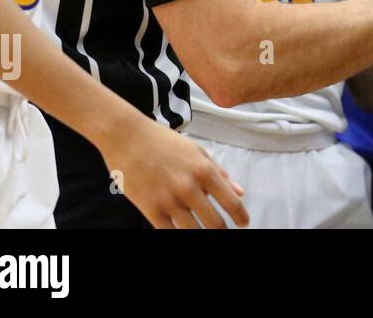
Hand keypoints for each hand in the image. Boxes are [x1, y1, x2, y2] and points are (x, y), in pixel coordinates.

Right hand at [99, 117, 248, 228]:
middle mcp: (189, 187)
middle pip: (215, 223)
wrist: (128, 137)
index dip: (241, 217)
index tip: (244, 223)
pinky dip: (179, 235)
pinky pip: (168, 232)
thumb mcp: (198, 151)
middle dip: (223, 231)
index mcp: (204, 171)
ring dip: (202, 235)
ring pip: (193, 232)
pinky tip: (183, 232)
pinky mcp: (150, 209)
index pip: (231, 202)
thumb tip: (240, 192)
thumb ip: (220, 173)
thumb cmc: (164, 142)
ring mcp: (169, 200)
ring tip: (205, 232)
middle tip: (225, 232)